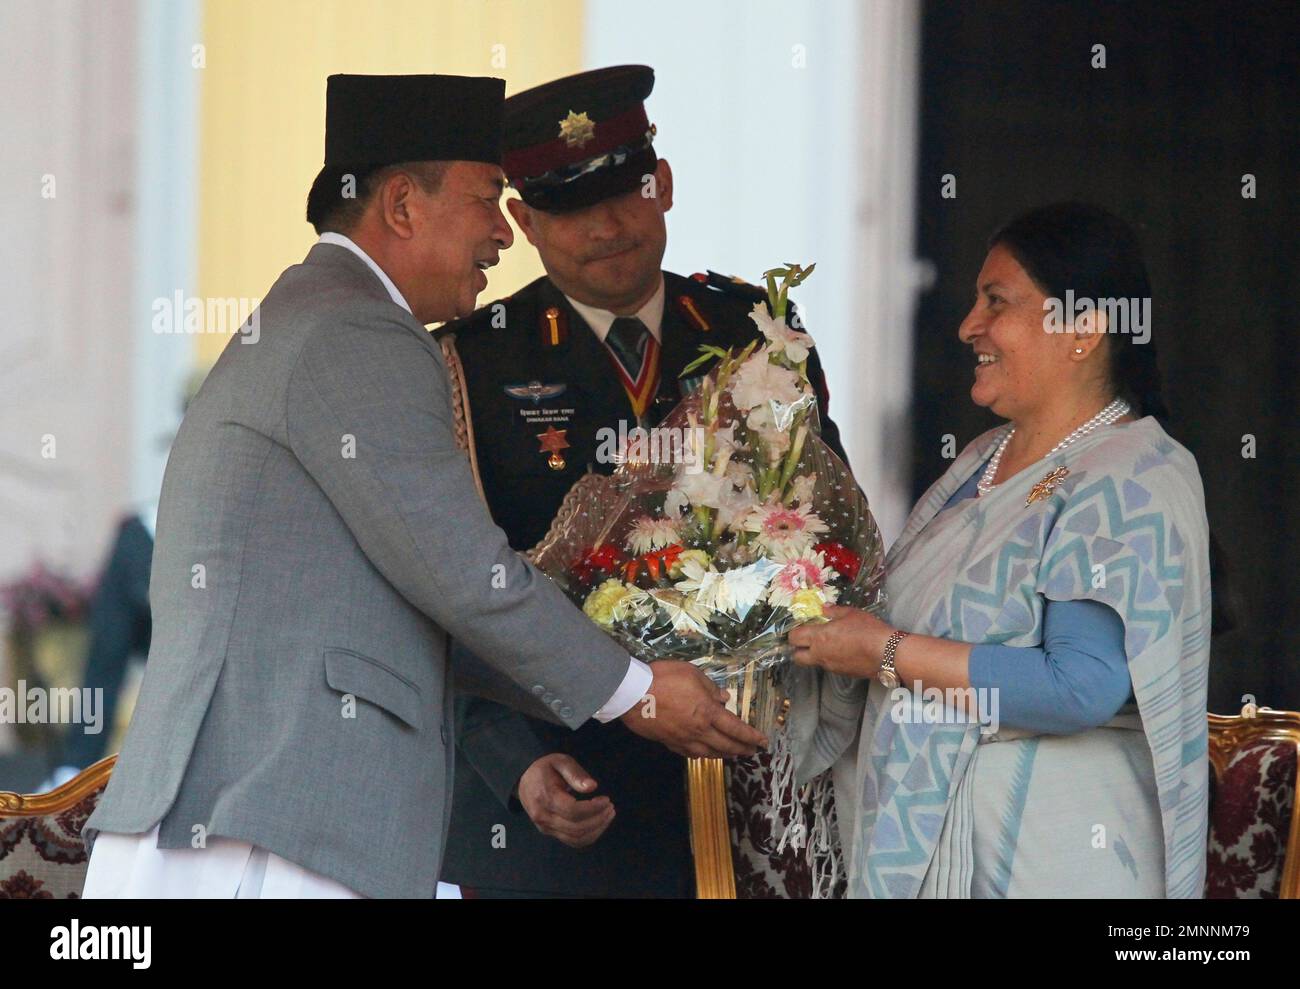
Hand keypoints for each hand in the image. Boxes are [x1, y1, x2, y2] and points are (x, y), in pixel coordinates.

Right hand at [515, 753, 615, 848]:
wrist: (524, 778)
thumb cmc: (545, 768)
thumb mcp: (560, 762)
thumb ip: (576, 774)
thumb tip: (592, 787)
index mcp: (545, 797)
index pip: (573, 810)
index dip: (593, 808)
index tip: (606, 800)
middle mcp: (543, 816)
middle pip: (576, 827)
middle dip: (598, 819)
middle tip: (610, 807)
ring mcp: (545, 827)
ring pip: (575, 838)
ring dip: (596, 829)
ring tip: (608, 815)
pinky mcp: (549, 832)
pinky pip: (572, 841)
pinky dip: (589, 836)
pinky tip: (599, 825)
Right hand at [620, 661, 766, 758]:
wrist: (633, 694)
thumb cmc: (664, 678)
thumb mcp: (692, 674)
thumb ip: (710, 688)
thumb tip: (724, 699)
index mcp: (708, 712)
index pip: (736, 728)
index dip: (751, 736)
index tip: (763, 741)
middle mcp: (699, 730)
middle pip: (726, 745)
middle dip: (742, 749)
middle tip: (752, 752)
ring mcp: (683, 739)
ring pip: (709, 753)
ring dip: (724, 754)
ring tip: (733, 754)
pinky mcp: (669, 742)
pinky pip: (690, 753)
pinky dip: (702, 755)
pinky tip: (704, 754)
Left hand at [789, 605, 893, 677]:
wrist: (886, 654)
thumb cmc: (867, 629)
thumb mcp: (850, 613)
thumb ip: (833, 611)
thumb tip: (823, 608)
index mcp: (819, 637)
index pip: (794, 638)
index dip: (794, 633)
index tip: (801, 627)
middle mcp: (820, 654)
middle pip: (797, 657)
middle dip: (798, 649)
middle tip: (807, 640)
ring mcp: (830, 666)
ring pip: (813, 663)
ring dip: (815, 655)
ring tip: (830, 644)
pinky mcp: (841, 674)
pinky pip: (829, 667)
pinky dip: (831, 659)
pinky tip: (844, 651)